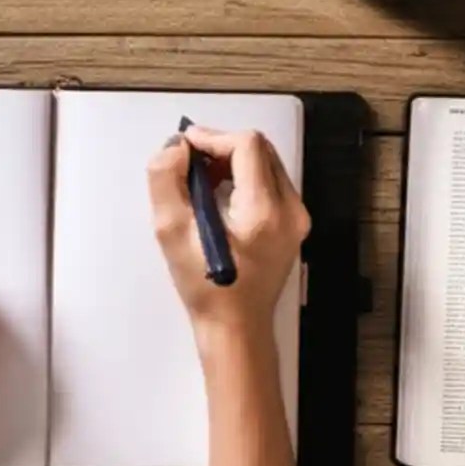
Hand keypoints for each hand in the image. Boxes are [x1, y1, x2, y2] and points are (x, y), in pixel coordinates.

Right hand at [147, 126, 309, 354]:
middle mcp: (290, 209)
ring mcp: (296, 218)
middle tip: (191, 162)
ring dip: (233, 162)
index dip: (213, 138)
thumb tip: (176, 147)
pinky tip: (219, 196)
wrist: (236, 327)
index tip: (186, 146)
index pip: (247, 146)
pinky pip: (271, 184)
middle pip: (260, 150)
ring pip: (266, 164)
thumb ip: (167, 181)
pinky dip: (245, 178)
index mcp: (265, 210)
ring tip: (201, 180)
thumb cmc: (205, 288)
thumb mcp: (172, 232)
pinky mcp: (293, 225)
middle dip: (222, 148)